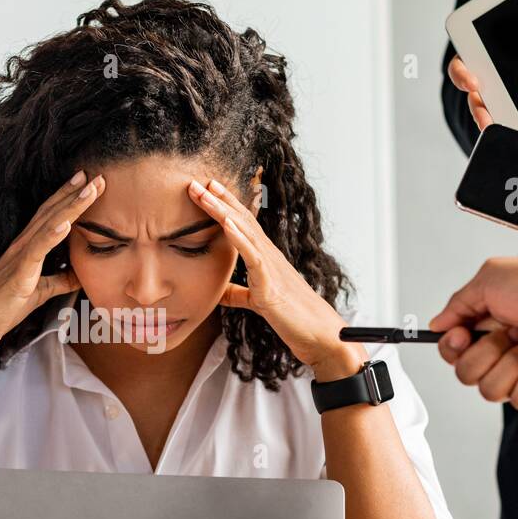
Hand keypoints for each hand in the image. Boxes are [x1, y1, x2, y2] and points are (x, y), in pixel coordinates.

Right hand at [0, 171, 97, 356]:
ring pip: (47, 226)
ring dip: (70, 206)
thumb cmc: (0, 310)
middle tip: (97, 174)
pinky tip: (65, 223)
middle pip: (52, 213)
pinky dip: (50, 236)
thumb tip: (80, 276)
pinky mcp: (17, 277)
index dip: (69, 198)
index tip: (89, 182)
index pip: (50, 217)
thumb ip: (59, 281)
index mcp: (26, 250)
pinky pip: (35, 253)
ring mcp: (18, 260)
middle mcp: (21, 247)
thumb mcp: (38, 292)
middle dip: (75, 194)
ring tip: (89, 189)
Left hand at [186, 177, 363, 379]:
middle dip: (219, 200)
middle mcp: (270, 257)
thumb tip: (217, 290)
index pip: (243, 226)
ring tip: (205, 192)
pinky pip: (254, 258)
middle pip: (242, 221)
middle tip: (196, 181)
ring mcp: (272, 268)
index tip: (205, 189)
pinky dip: (239, 239)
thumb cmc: (294, 319)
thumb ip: (237, 294)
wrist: (321, 337)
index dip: (224, 206)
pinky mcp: (272, 286)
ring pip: (246, 232)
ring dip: (223, 211)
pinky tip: (225, 224)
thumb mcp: (257, 302)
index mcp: (266, 259)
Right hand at [429, 235, 517, 410]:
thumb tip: (437, 325)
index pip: (452, 355)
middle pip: (466, 376)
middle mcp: (504, 353)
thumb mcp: (487, 280)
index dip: (452, 348)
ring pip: (491, 391)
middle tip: (513, 330)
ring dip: (513, 362)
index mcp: (488, 329)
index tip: (463, 334)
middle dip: (488, 352)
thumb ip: (456, 305)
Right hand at [446, 0, 517, 132]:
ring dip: (498, 126)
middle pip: (477, 103)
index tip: (471, 76)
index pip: (464, 70)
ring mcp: (510, 112)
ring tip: (508, 127)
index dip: (463, 74)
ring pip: (497, 124)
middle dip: (478, 106)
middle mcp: (493, 91)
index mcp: (487, 64)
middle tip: (485, 103)